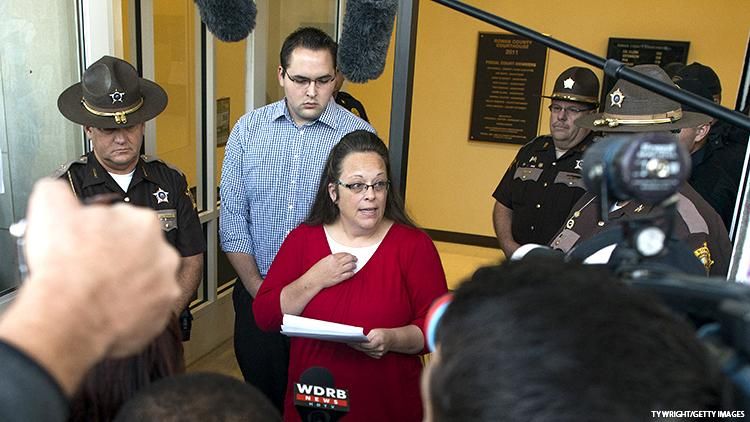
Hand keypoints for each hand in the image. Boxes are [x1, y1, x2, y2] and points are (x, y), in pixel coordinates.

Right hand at [24, 179, 180, 357]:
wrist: (67, 316)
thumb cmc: (64, 266)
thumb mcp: (50, 205)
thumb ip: (58, 190)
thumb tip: (57, 190)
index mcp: (144, 223)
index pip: (124, 220)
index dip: (102, 230)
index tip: (92, 241)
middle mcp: (164, 253)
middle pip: (139, 250)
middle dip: (119, 256)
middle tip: (94, 266)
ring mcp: (165, 285)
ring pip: (146, 279)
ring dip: (128, 282)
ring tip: (101, 288)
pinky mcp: (162, 313)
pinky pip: (147, 307)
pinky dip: (131, 308)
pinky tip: (111, 306)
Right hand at [309, 252, 356, 288]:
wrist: (314, 279)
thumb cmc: (317, 270)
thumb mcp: (324, 260)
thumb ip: (332, 258)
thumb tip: (341, 257)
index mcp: (332, 258)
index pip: (344, 254)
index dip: (349, 254)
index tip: (351, 255)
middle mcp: (336, 263)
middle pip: (349, 258)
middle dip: (354, 258)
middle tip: (355, 259)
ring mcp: (338, 271)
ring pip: (351, 266)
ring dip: (354, 265)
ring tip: (354, 266)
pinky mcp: (339, 278)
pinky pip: (349, 274)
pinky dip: (352, 273)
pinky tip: (352, 272)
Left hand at [348, 328, 390, 358]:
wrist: (392, 339)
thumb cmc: (383, 334)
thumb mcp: (375, 331)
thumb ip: (367, 336)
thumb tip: (359, 340)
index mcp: (379, 341)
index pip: (366, 345)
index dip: (357, 344)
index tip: (351, 341)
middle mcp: (380, 349)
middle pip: (364, 349)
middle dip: (356, 346)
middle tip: (349, 342)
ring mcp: (379, 353)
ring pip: (365, 352)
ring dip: (359, 348)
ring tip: (352, 344)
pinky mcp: (378, 356)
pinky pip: (368, 354)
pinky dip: (364, 350)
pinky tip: (359, 347)